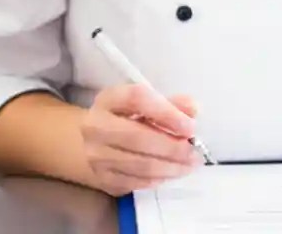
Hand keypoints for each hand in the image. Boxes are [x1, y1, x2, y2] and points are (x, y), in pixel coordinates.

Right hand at [79, 84, 201, 195]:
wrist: (88, 142)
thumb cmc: (124, 118)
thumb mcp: (144, 104)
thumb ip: (170, 104)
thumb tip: (193, 109)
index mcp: (108, 99)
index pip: (136, 99)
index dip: (166, 112)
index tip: (190, 126)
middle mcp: (95, 126)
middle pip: (137, 137)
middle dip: (172, 148)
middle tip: (194, 152)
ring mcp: (95, 155)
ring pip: (138, 165)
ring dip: (170, 167)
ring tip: (189, 165)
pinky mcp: (100, 178)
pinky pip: (135, 182)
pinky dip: (158, 179)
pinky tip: (171, 173)